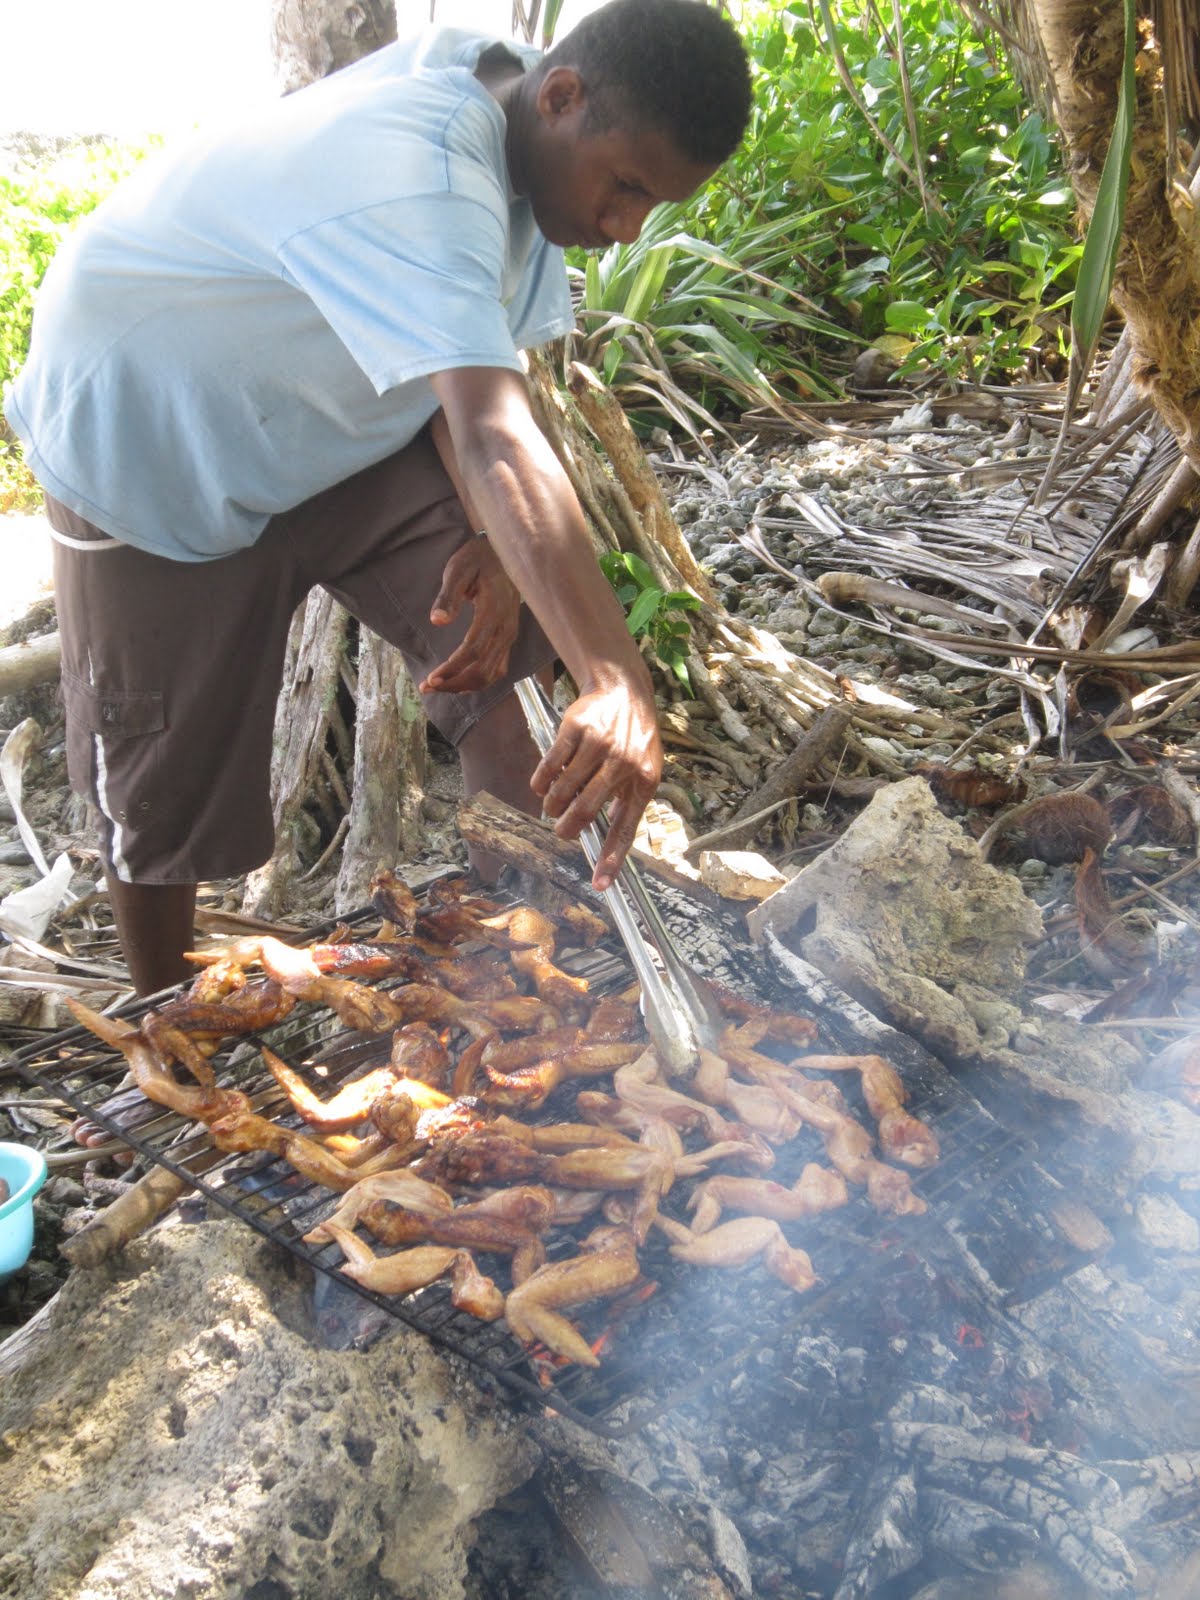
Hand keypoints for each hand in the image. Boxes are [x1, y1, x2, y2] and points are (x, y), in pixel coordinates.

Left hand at [420, 537, 520, 694]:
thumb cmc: (477, 559)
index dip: (453, 669)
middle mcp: (506, 628)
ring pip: (491, 674)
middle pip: (483, 669)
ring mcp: (509, 635)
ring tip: (440, 686)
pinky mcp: (508, 638)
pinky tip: (459, 681)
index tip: (431, 679)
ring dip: (465, 685)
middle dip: (454, 683)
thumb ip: (448, 596)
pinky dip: (479, 680)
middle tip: (428, 686)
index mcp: (494, 612)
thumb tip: (437, 621)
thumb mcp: (458, 570)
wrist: (504, 553)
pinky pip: (497, 668)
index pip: (474, 650)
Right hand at [530, 680, 662, 889]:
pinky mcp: (575, 729)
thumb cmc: (634, 738)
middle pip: (585, 812)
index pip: (625, 829)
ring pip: (563, 791)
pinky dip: (541, 783)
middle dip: (567, 829)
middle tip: (561, 831)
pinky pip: (549, 767)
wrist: (624, 691)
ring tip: (552, 806)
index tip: (599, 885)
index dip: (611, 860)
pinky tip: (542, 786)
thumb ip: (625, 801)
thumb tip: (600, 839)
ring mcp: (599, 745)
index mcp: (644, 781)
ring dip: (552, 806)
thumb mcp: (643, 770)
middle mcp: (623, 764)